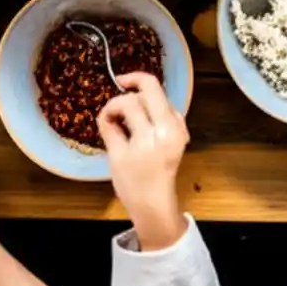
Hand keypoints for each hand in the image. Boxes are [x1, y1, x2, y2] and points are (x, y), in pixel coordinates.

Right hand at [99, 72, 189, 251]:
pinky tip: (143, 118)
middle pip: (153, 88)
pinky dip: (154, 107)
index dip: (113, 104)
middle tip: (120, 82)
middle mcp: (169, 128)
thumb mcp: (115, 155)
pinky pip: (168, 108)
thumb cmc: (132, 184)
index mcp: (150, 135)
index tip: (105, 115)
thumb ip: (111, 128)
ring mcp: (179, 129)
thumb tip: (107, 111)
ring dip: (144, 96)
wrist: (155, 204)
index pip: (130, 103)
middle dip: (134, 81)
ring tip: (128, 110)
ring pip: (161, 96)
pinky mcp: (182, 133)